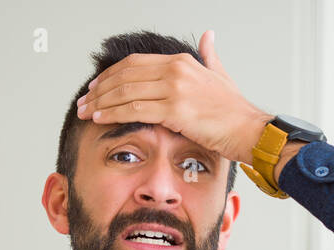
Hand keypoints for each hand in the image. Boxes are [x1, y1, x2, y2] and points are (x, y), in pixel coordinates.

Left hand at [75, 29, 272, 165]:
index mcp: (181, 62)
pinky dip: (114, 113)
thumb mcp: (221, 75)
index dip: (112, 74)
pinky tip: (101, 118)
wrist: (249, 129)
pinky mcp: (175, 110)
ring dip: (101, 102)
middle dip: (100, 89)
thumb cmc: (235, 110)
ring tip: (86, 111)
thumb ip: (210, 55)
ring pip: (126, 92)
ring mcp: (175, 89)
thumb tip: (209, 36)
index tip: (97, 86)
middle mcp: (176, 71)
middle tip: (85, 100)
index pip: (135, 64)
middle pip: (126, 75)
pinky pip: (135, 110)